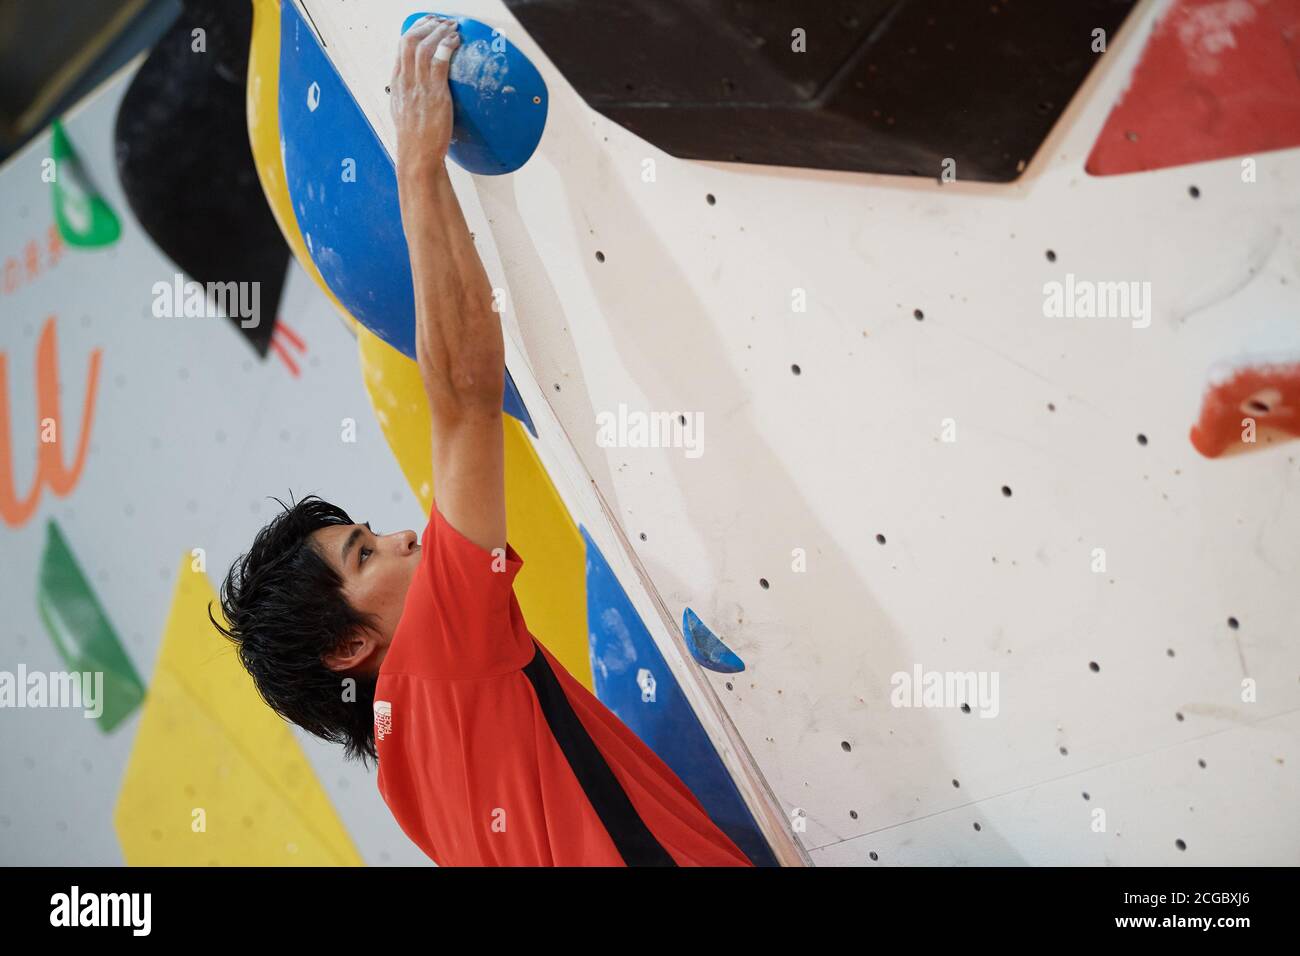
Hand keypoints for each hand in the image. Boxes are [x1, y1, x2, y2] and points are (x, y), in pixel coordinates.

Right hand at [391, 16, 460, 173]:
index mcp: (397, 84)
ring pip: (424, 46)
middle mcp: (405, 82)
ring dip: (439, 31)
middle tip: (441, 21)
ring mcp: (418, 87)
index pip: (401, 48)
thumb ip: (409, 95)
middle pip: (409, 40)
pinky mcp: (434, 94)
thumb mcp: (404, 112)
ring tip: (451, 27)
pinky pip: (439, 61)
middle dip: (426, 25)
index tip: (426, 24)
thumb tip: (418, 88)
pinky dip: (447, 46)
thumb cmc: (416, 140)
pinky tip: (455, 41)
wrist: (418, 156)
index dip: (414, 30)